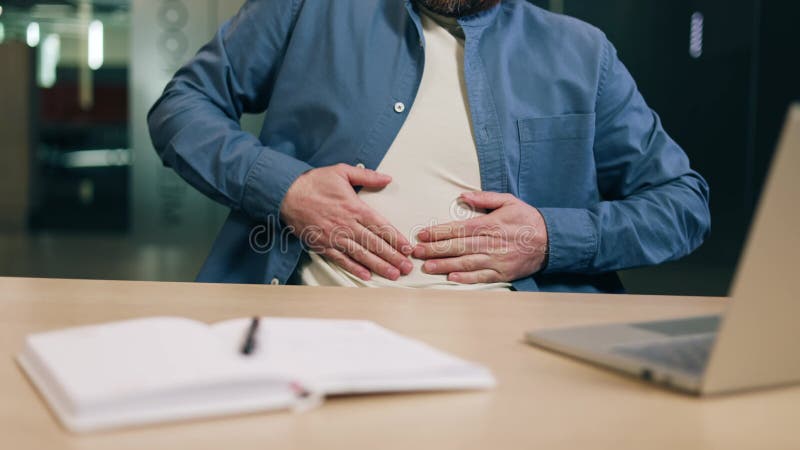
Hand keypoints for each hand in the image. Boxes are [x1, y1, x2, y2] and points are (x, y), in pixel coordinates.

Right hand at [280, 164, 413, 280]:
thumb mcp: (342, 171)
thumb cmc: (315, 181)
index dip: (396, 239)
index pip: (380, 226)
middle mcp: (346, 225)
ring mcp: (334, 237)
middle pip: (374, 244)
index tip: (408, 249)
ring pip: (361, 254)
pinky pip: (341, 260)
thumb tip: (387, 178)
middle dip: (393, 257)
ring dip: (379, 266)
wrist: (285, 193)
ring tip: (393, 275)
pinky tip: (367, 276)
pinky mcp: (322, 245)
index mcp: (354, 207)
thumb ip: (366, 176)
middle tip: (407, 268)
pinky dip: (354, 269)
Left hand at [413, 192, 547, 283]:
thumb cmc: (527, 219)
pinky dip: (466, 279)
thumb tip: (462, 196)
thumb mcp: (509, 201)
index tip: (422, 234)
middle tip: (416, 252)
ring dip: (444, 266)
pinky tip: (451, 279)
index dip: (438, 232)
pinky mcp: (503, 273)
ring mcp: (497, 260)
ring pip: (466, 263)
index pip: (458, 228)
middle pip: (458, 247)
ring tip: (427, 267)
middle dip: (434, 249)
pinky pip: (481, 277)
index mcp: (491, 224)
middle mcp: (492, 243)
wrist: (552, 240)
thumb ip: (485, 198)